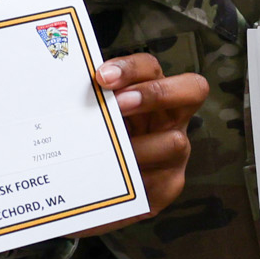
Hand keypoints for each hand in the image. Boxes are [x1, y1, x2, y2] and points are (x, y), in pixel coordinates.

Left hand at [76, 53, 207, 236]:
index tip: (102, 77)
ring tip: (109, 153)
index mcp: (150, 93)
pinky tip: (111, 180)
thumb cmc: (97, 143)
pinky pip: (158, 180)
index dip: (131, 69)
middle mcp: (172, 118)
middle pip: (192, 89)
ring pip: (175, 142)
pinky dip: (133, 179)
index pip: (151, 68)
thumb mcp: (97, 119)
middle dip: (155, 93)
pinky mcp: (170, 184)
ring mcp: (176, 151)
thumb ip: (93, 102)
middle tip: (119, 104)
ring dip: (138, 146)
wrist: (95, 190)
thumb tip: (67, 84)